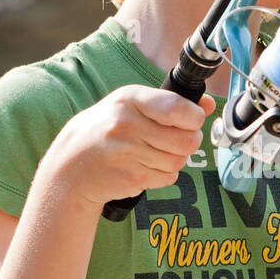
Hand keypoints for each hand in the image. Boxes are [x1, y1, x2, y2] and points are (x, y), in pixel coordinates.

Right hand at [49, 86, 216, 209]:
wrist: (71, 165)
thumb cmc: (105, 130)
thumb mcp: (131, 106)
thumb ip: (170, 102)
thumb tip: (208, 103)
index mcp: (129, 100)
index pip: (177, 108)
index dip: (194, 117)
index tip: (192, 119)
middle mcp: (128, 126)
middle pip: (186, 140)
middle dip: (190, 141)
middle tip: (178, 139)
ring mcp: (128, 154)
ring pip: (179, 161)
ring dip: (176, 159)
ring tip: (157, 153)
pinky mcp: (131, 178)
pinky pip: (168, 178)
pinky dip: (164, 174)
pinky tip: (146, 166)